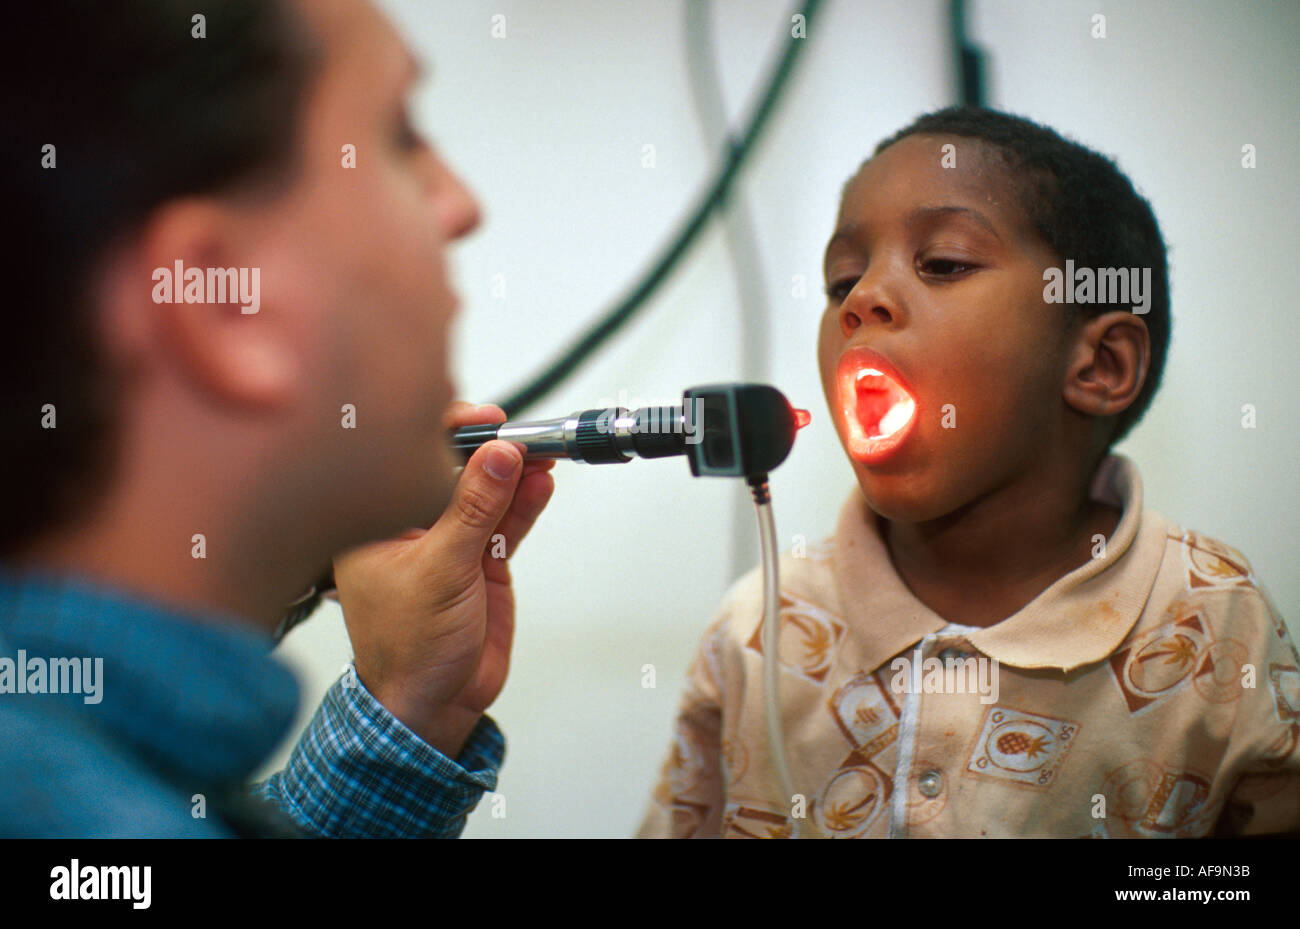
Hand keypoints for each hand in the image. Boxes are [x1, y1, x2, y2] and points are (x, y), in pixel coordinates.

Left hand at [332, 402, 555, 757]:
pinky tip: (541, 484)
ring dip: (515, 475)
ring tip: (543, 456)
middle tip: (523, 439)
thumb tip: (498, 457)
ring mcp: (449, 543)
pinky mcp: (480, 561)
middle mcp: (411, 525)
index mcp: (377, 521)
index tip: (487, 423)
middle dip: (491, 451)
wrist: (433, 704)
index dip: (448, 433)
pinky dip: (525, 503)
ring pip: (486, 494)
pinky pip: (505, 521)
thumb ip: (473, 510)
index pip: (412, 461)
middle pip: (456, 470)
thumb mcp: (440, 570)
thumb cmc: (407, 649)